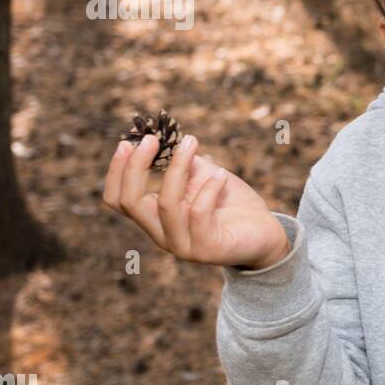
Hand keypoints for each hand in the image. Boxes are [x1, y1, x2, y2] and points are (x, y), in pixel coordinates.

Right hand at [102, 133, 289, 269]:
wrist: (266, 233)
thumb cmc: (231, 203)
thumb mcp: (203, 176)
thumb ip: (183, 162)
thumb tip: (164, 134)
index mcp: (155, 218)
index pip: (118, 200)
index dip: (117, 171)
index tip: (128, 142)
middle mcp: (162, 235)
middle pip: (131, 202)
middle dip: (137, 166)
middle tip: (152, 139)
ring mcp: (183, 246)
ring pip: (166, 204)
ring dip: (178, 168)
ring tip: (193, 144)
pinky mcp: (207, 249)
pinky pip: (198, 213)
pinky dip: (209, 188)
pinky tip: (222, 175)